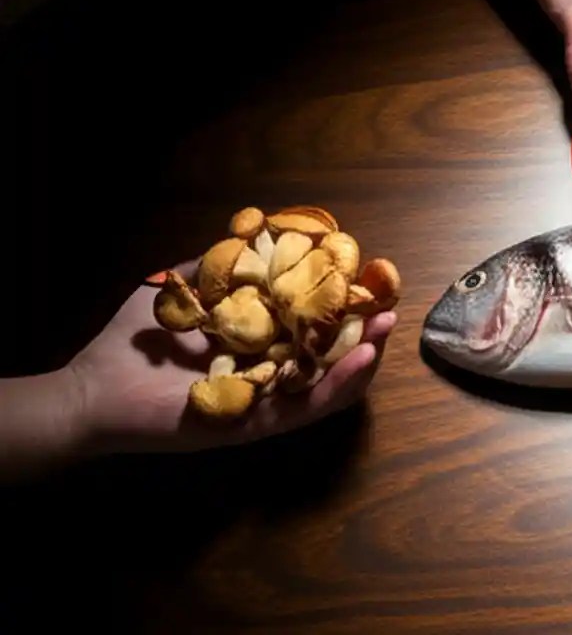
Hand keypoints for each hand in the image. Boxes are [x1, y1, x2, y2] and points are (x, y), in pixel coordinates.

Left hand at [69, 261, 396, 455]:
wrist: (92, 392)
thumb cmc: (129, 345)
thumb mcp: (173, 289)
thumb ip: (210, 267)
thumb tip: (250, 234)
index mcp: (250, 346)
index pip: (305, 325)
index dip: (337, 304)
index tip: (362, 278)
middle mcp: (263, 376)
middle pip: (326, 356)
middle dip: (361, 332)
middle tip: (389, 307)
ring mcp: (262, 402)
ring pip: (326, 385)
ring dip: (362, 360)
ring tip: (385, 332)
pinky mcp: (254, 426)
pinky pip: (304, 409)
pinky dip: (337, 386)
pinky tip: (362, 361)